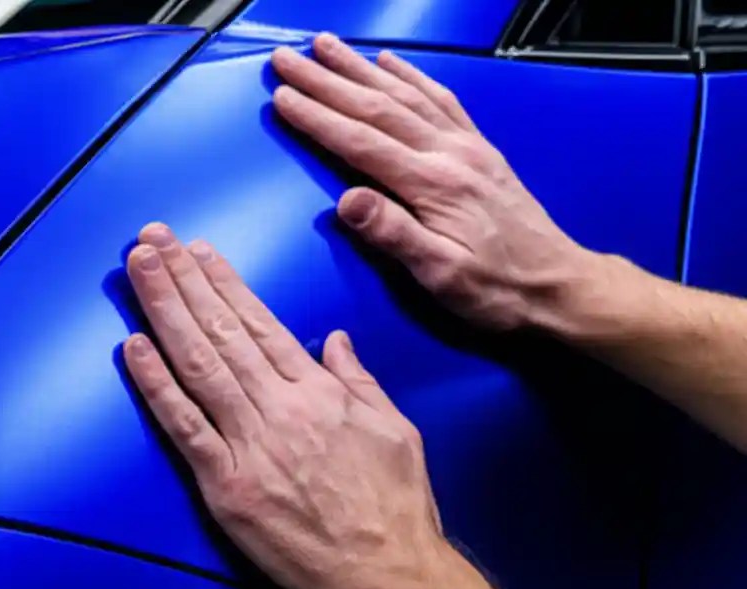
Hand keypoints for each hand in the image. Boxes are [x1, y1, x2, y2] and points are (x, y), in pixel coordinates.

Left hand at [122, 222, 449, 588]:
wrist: (388, 575)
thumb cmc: (396, 507)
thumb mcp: (394, 429)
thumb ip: (358, 380)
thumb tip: (334, 340)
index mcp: (319, 391)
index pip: (261, 322)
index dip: (223, 282)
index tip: (197, 250)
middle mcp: (281, 407)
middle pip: (222, 331)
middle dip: (182, 280)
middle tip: (150, 239)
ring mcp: (250, 444)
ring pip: (199, 364)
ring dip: (164, 311)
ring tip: (138, 269)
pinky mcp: (227, 485)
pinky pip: (185, 427)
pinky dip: (157, 385)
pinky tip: (133, 347)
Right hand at [271, 33, 599, 330]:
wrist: (558, 286)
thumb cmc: (496, 289)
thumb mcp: (440, 275)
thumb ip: (393, 234)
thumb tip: (346, 200)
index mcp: (433, 184)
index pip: (361, 142)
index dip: (317, 118)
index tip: (282, 96)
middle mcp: (449, 153)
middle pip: (377, 106)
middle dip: (326, 80)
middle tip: (286, 58)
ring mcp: (467, 146)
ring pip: (405, 94)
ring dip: (360, 68)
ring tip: (326, 46)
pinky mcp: (480, 149)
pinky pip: (441, 100)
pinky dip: (411, 76)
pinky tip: (390, 62)